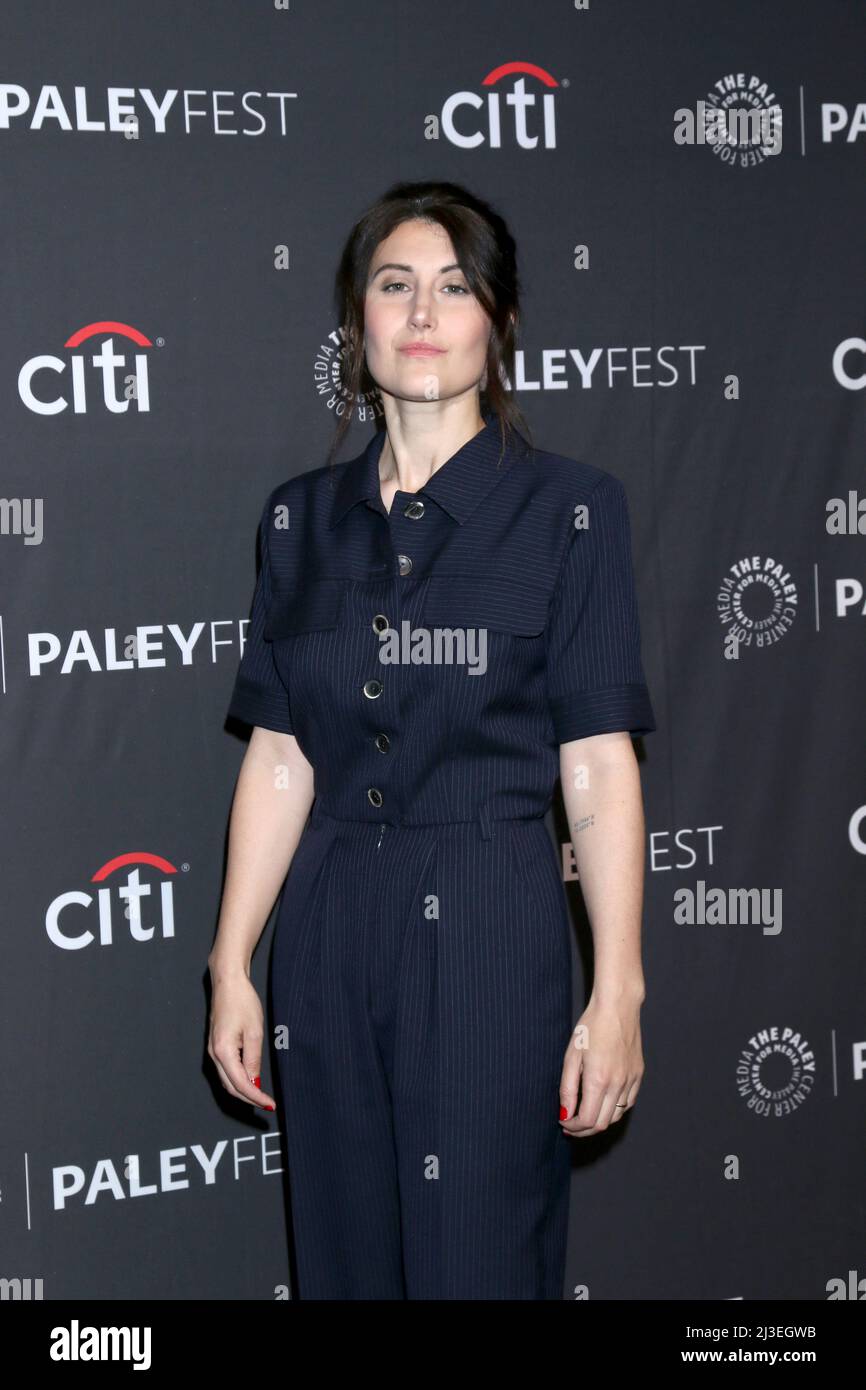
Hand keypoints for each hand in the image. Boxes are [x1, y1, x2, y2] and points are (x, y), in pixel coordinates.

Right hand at [207, 967, 276, 1111]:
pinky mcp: (216, 1045)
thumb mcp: (254, 1032)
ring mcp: (213, 1050)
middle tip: (267, 1104)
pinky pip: (225, 1070)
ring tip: (261, 1096)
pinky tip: (250, 1080)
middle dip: (249, 1098)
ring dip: (243, 1090)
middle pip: (231, 1087)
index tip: (270, 1104)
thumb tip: (254, 1081)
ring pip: (226, 1080)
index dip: (256, 1097)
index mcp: (223, 1052)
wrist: (227, 982)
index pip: (241, 1084)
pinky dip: (237, 1079)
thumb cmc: (242, 1002)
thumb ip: (253, 1059)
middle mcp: (214, 1054)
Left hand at [558, 995, 643, 1135]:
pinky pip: (628, 1103)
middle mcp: (618, 1084)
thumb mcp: (572, 1056)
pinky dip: (615, 1110)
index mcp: (598, 1080)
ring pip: (616, 1116)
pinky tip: (603, 1104)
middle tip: (571, 1124)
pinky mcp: (638, 1074)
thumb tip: (565, 1113)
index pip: (588, 1120)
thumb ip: (568, 1088)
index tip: (564, 1122)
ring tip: (585, 1116)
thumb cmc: (591, 1026)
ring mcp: (631, 1080)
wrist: (618, 1006)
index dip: (574, 1127)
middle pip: (602, 1123)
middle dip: (584, 1129)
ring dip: (600, 1122)